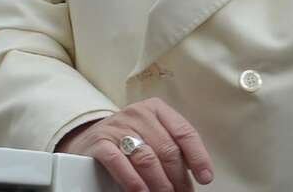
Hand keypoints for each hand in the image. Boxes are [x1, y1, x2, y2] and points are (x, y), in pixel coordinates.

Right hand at [56, 97, 213, 191]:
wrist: (87, 138)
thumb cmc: (127, 138)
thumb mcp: (152, 133)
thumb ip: (171, 145)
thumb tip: (193, 172)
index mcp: (157, 109)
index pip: (184, 132)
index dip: (198, 157)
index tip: (205, 177)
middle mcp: (139, 114)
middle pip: (167, 149)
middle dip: (178, 177)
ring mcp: (118, 127)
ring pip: (147, 158)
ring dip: (159, 183)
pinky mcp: (100, 143)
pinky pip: (120, 163)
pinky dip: (133, 181)